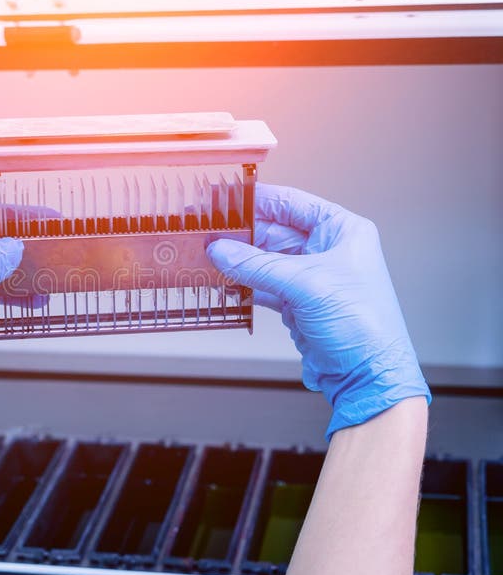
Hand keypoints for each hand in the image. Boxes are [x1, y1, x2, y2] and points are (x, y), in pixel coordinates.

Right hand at [206, 184, 429, 437]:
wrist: (367, 376)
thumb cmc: (363, 325)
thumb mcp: (306, 285)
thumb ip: (258, 265)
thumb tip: (221, 249)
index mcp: (342, 230)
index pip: (291, 203)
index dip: (256, 199)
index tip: (224, 198)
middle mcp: (328, 250)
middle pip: (273, 231)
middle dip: (240, 233)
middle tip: (208, 231)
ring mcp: (312, 277)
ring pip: (265, 260)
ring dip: (238, 260)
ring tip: (209, 256)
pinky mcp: (298, 303)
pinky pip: (264, 285)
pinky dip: (244, 284)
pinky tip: (224, 282)